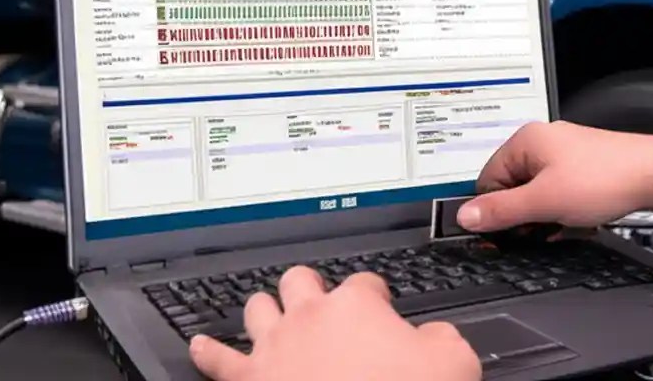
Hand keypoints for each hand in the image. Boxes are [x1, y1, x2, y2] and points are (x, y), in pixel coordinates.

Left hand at [189, 267, 481, 380]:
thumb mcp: (453, 360)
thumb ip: (441, 338)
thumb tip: (432, 337)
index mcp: (356, 305)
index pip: (366, 284)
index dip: (376, 297)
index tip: (382, 311)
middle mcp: (309, 316)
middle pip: (301, 281)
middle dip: (312, 289)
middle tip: (323, 304)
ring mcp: (274, 347)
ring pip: (258, 308)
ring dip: (266, 310)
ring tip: (273, 314)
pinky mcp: (248, 380)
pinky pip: (217, 360)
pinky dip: (207, 352)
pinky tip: (199, 346)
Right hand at [457, 120, 652, 232]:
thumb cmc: (605, 178)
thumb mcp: (544, 202)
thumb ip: (501, 211)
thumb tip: (466, 216)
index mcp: (525, 142)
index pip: (487, 179)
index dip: (493, 210)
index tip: (501, 234)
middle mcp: (543, 143)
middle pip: (513, 188)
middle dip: (524, 215)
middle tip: (539, 230)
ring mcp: (565, 155)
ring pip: (538, 194)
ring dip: (546, 216)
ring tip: (565, 224)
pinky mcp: (584, 168)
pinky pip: (560, 195)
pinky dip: (564, 211)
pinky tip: (578, 222)